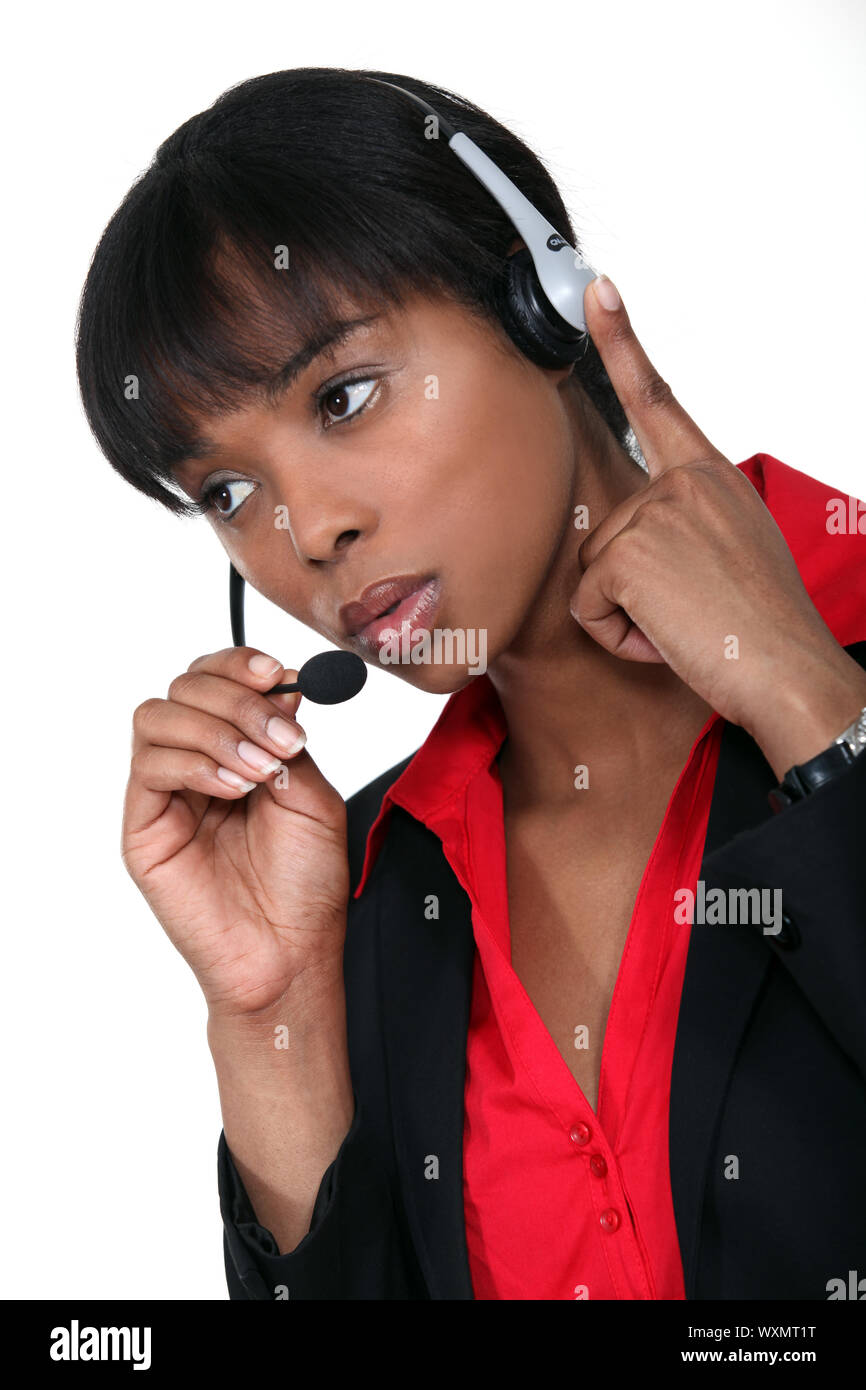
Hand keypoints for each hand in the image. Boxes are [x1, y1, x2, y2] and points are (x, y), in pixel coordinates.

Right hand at [122, 647, 349, 1020]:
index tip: (280, 673)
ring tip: (259, 771)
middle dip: (239, 700)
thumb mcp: (312, 795)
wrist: (291, 952)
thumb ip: (286, 737)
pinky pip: (150, 766)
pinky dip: (195, 763)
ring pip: (157, 715)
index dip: (241, 665)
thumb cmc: (305, 884)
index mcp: (236, 747)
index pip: (216, 679)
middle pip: (185, 687)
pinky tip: (234, 789)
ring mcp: (165, 794)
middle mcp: (195, 763)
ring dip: (217, 731)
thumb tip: (279, 686)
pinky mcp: (143, 826)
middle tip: (282, 735)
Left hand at [570, 276, 865, 775]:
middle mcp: (683, 483)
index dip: (622, 341)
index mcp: (711, 477)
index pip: (659, 399)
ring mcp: (656, 512)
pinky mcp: (629, 553)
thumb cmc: (763, 625)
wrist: (790, 670)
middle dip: (630, 587)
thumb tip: (639, 537)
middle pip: (605, 533)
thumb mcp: (733, 550)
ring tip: (685, 624)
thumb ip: (686, 524)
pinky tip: (668, 638)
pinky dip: (617, 637)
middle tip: (694, 610)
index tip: (598, 288)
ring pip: (593, 573)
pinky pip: (587, 605)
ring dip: (625, 614)